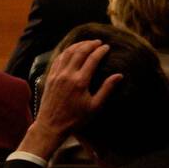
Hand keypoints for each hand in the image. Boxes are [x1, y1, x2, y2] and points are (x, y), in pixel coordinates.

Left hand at [18, 39, 122, 158]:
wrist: (51, 125)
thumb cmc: (75, 119)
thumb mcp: (95, 107)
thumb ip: (107, 89)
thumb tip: (119, 75)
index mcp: (80, 82)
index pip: (93, 59)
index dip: (101, 51)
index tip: (107, 47)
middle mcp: (68, 75)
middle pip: (80, 52)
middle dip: (90, 44)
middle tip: (98, 42)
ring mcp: (57, 75)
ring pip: (67, 53)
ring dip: (77, 45)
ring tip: (86, 43)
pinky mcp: (50, 77)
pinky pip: (58, 59)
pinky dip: (66, 52)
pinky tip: (70, 51)